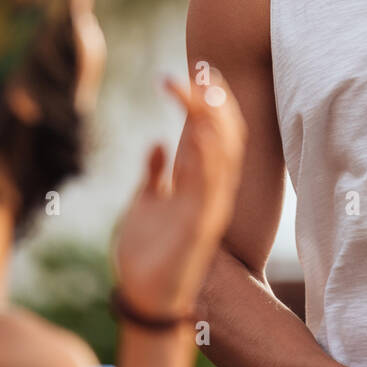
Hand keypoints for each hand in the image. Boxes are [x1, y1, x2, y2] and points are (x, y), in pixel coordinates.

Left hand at [112, 67, 246, 319]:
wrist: (142, 297)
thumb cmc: (146, 254)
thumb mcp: (145, 204)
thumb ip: (154, 174)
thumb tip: (156, 144)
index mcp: (197, 185)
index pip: (213, 133)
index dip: (210, 101)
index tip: (199, 71)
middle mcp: (210, 192)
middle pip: (224, 137)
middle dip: (216, 102)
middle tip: (201, 69)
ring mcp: (209, 208)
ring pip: (223, 156)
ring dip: (214, 121)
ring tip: (203, 89)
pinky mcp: (200, 225)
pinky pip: (211, 185)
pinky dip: (208, 157)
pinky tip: (198, 130)